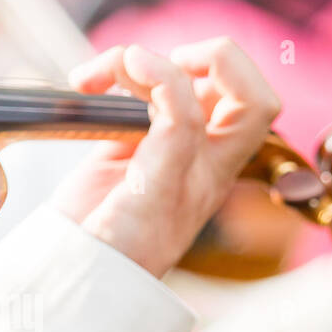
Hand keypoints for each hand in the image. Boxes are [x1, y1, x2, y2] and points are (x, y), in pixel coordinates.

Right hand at [54, 39, 280, 276]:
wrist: (76, 273)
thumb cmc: (127, 248)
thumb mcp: (161, 185)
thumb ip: (172, 123)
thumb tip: (148, 60)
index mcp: (219, 166)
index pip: (255, 103)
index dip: (229, 71)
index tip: (183, 66)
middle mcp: (195, 152)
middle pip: (218, 82)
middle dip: (187, 59)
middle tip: (150, 64)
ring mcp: (158, 145)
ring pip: (167, 82)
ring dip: (134, 64)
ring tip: (99, 75)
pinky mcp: (120, 145)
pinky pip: (125, 96)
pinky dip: (107, 79)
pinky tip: (86, 84)